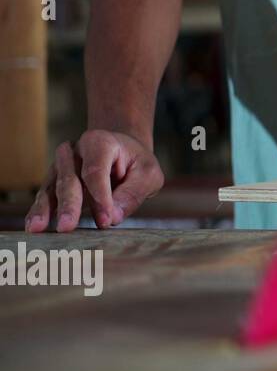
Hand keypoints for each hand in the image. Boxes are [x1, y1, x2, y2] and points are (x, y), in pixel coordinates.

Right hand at [26, 131, 163, 231]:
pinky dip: (40, 212)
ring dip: (46, 210)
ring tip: (37, 228)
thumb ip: (133, 193)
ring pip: (52, 189)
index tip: (106, 220)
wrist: (121, 152)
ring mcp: (60, 166)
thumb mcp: (148, 174)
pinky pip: (45, 197)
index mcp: (99, 142)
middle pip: (70, 180)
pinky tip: (34, 227)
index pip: (96, 172)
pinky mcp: (53, 181)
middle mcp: (73, 151)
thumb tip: (113, 217)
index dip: (100, 197)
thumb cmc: (136, 164)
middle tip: (66, 226)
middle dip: (69, 205)